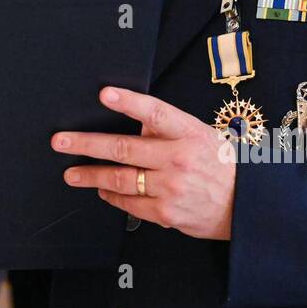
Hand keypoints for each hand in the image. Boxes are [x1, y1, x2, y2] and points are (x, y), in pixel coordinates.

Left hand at [52, 86, 235, 239]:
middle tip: (61, 141)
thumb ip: (167, 128)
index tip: (104, 94)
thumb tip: (132, 120)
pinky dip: (111, 195)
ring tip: (71, 172)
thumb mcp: (200, 135)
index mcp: (189, 133)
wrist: (245, 205)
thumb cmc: (219, 164)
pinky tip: (101, 189)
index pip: (156, 112)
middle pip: (124, 148)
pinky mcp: (166, 213)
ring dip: (90, 175)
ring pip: (120, 179)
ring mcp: (171, 188)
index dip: (129, 102)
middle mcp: (179, 158)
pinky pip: (129, 203)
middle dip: (87, 144)